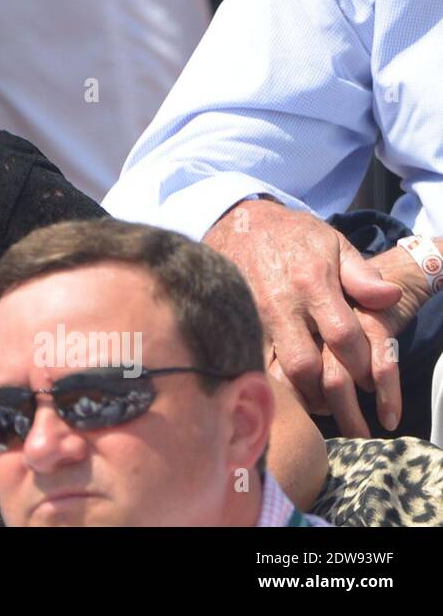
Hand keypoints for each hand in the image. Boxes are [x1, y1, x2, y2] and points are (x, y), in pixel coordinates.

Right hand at [204, 199, 400, 430]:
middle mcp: (280, 304)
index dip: (361, 365)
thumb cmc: (292, 236)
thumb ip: (361, 275)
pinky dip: (270, 381)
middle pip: (305, 365)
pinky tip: (284, 387)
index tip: (369, 379)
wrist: (237, 222)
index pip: (343, 337)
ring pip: (273, 371)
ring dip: (296, 393)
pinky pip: (252, 363)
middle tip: (342, 401)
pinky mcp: (234, 323)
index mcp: (312, 283)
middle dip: (327, 391)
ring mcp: (252, 316)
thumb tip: (390, 297)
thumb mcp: (333, 243)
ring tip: (314, 401)